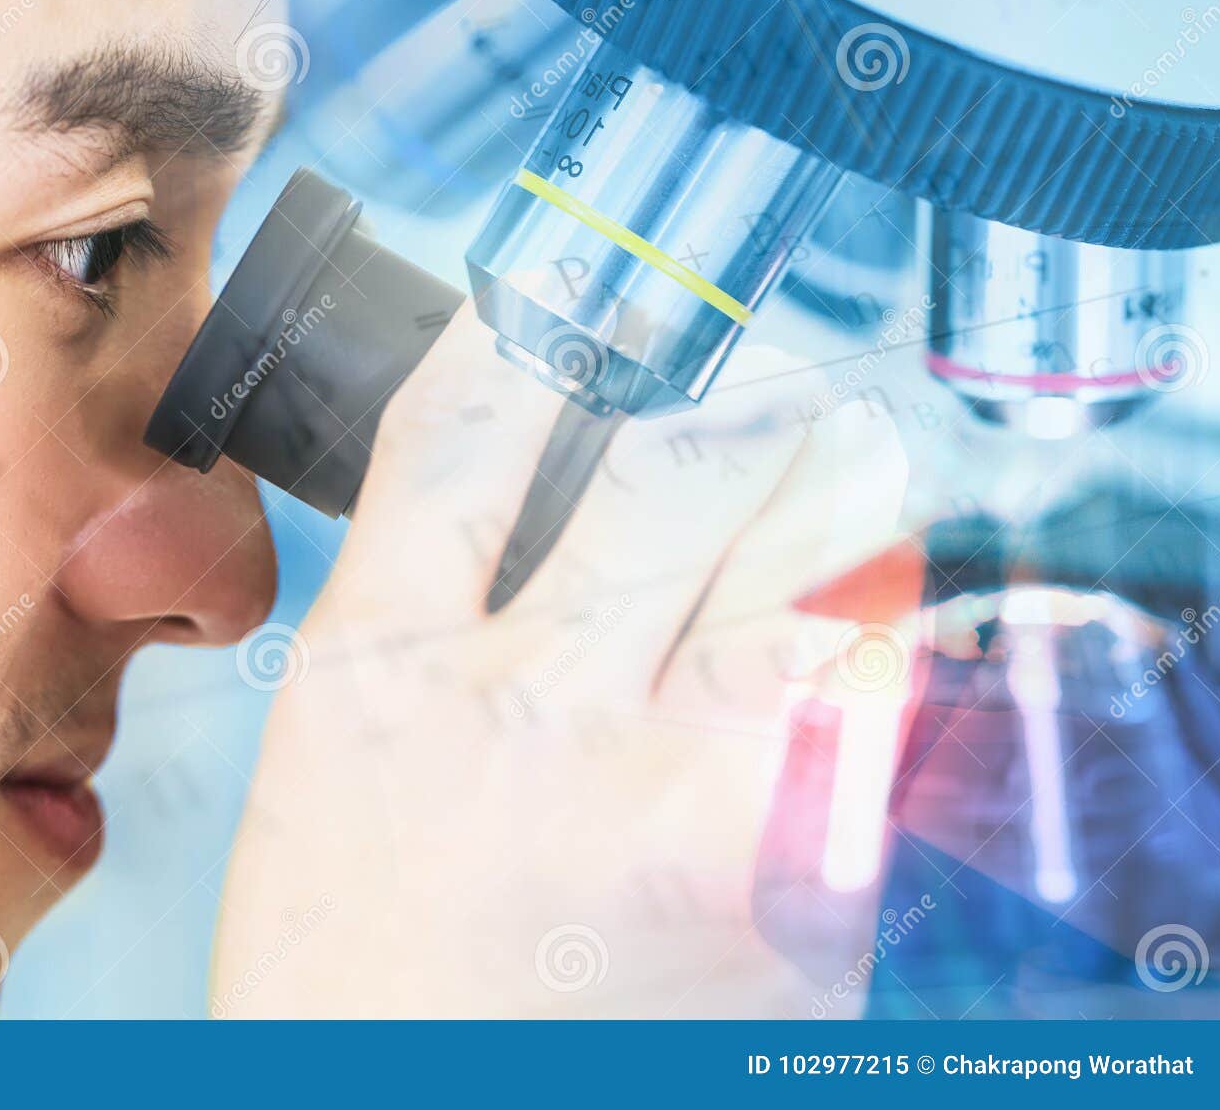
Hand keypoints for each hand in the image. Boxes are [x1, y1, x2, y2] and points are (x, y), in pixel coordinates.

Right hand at [211, 304, 914, 1016]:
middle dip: (741, 404)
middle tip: (770, 396)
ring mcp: (679, 809)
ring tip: (843, 478)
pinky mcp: (791, 893)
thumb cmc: (354, 949)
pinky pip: (878, 715)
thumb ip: (428, 591)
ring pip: (815, 568)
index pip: (475, 427)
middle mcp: (532, 719)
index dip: (545, 317)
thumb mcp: (335, 741)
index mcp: (386, 670)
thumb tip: (547, 447)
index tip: (597, 270)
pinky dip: (883, 647)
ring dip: (841, 496)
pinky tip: (861, 632)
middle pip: (681, 472)